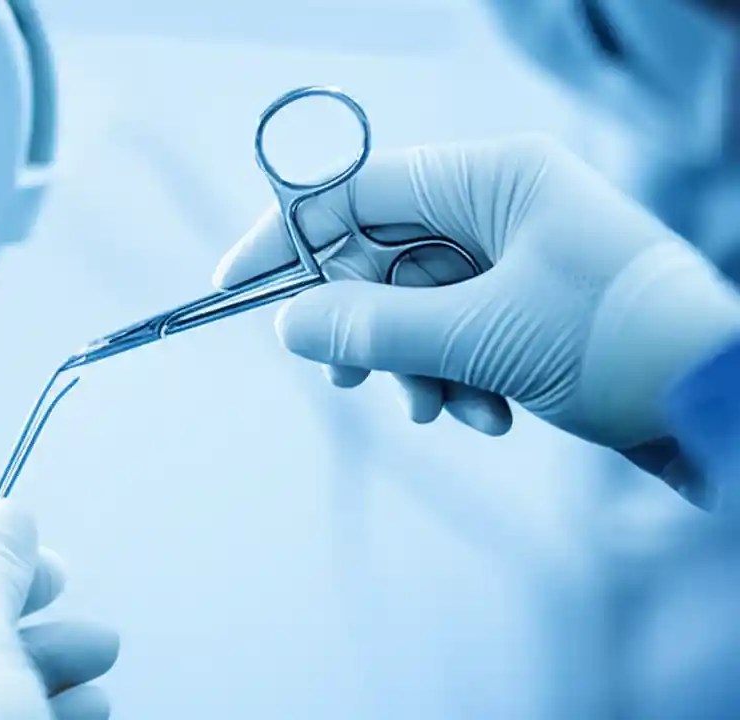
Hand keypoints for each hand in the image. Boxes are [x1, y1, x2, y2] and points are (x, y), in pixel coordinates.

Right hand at [215, 136, 739, 505]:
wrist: (721, 403)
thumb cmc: (621, 345)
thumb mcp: (485, 336)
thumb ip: (377, 327)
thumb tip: (291, 324)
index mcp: (492, 178)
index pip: (359, 188)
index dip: (293, 235)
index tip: (240, 282)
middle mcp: (499, 206)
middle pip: (380, 254)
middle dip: (366, 325)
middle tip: (353, 377)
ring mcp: (515, 255)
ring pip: (414, 304)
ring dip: (416, 364)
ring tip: (445, 408)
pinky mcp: (526, 305)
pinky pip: (454, 333)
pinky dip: (454, 376)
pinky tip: (487, 412)